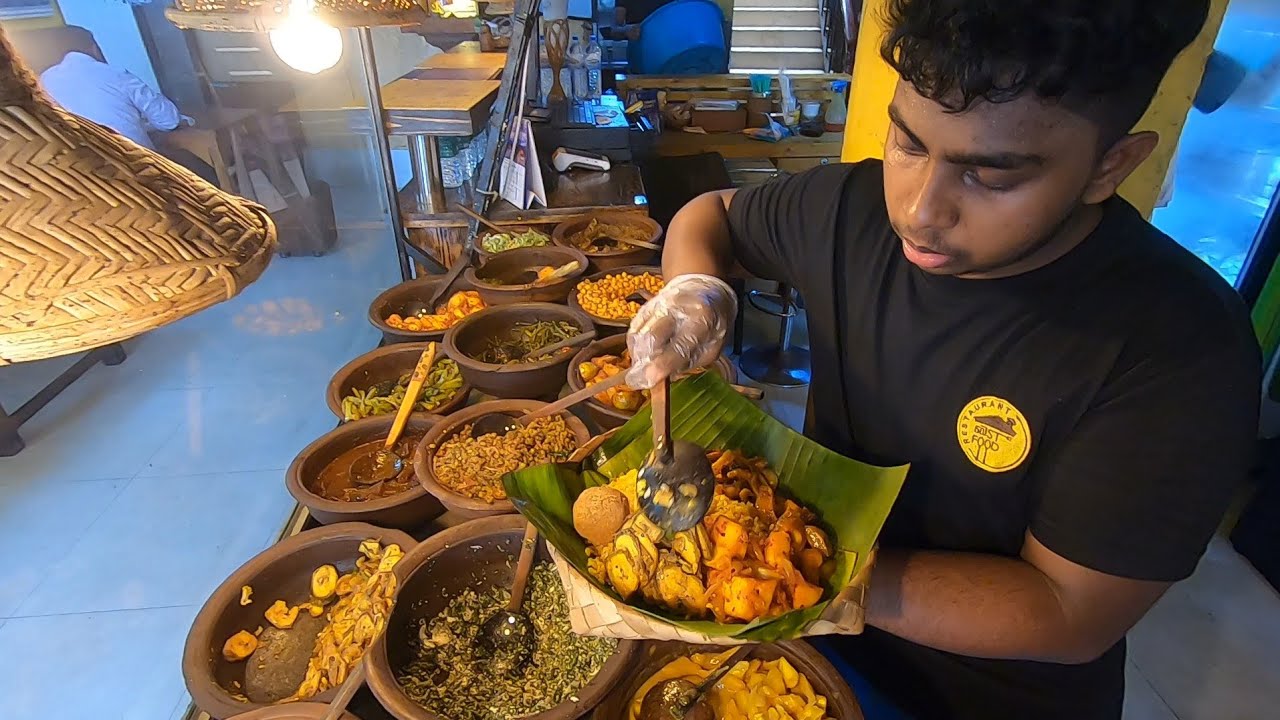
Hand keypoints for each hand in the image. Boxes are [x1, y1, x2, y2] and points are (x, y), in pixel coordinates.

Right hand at [626, 274, 736, 388]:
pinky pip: (634, 329)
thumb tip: (666, 376)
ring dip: (638, 356)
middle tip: (639, 381)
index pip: (680, 345)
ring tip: (644, 367)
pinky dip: (635, 346)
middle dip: (643, 363)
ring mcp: (659, 304)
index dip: (663, 364)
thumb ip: (691, 360)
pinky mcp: (646, 306)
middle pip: (652, 337)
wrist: (702, 287)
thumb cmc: (713, 322)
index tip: (649, 381)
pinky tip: (643, 354)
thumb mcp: (714, 344)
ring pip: (639, 334)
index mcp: (702, 319)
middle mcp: (678, 308)